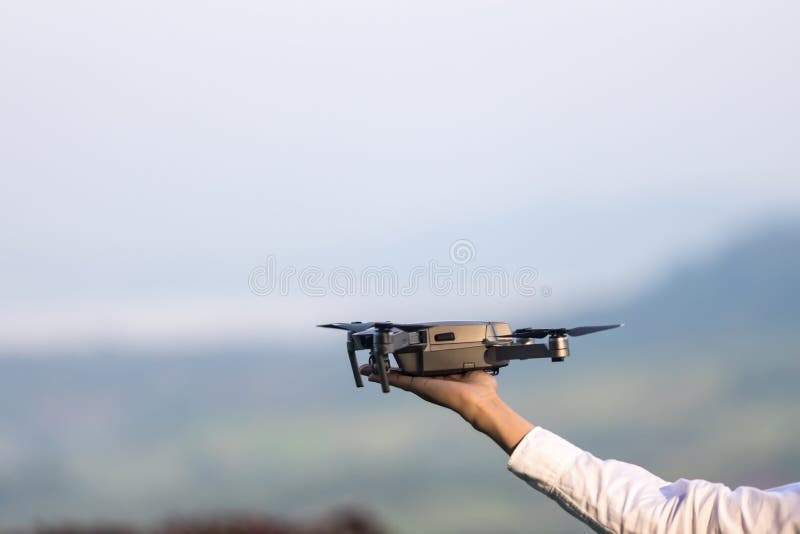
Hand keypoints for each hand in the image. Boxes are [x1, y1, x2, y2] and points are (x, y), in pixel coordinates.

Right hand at [359, 365, 534, 454]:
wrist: (481, 403)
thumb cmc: (482, 391)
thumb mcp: (472, 366)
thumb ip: (467, 360)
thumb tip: (473, 352)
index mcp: (440, 377)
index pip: (420, 370)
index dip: (407, 365)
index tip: (396, 359)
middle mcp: (429, 383)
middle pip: (404, 375)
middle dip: (388, 371)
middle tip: (373, 366)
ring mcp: (423, 386)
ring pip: (398, 378)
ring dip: (383, 373)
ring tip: (368, 370)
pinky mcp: (421, 387)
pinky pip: (400, 381)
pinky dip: (386, 377)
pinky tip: (374, 374)